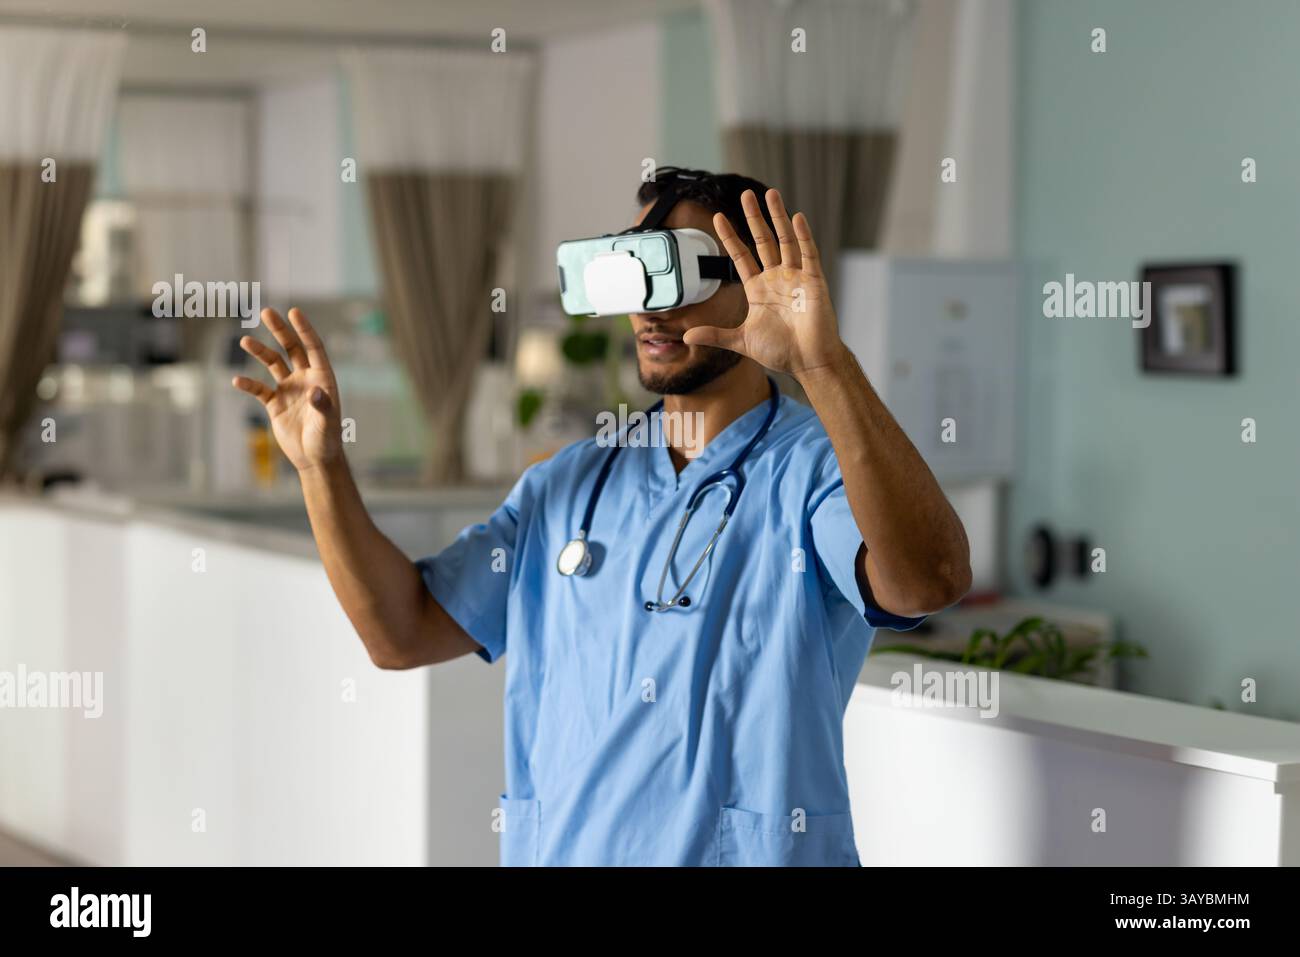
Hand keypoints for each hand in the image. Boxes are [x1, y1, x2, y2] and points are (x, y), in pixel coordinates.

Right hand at [232, 307, 342, 472]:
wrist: (314, 459)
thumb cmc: (326, 441)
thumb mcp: (327, 425)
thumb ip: (323, 407)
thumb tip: (315, 391)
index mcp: (322, 378)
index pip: (313, 348)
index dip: (304, 330)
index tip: (294, 311)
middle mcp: (306, 379)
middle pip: (292, 348)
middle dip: (280, 330)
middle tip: (267, 311)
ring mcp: (290, 389)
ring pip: (273, 363)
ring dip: (260, 352)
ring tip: (244, 341)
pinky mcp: (275, 403)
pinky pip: (259, 389)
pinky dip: (248, 383)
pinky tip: (237, 380)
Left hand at [682, 188, 849, 380]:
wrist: (809, 362)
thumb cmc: (781, 352)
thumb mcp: (742, 341)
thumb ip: (715, 335)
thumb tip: (686, 336)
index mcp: (759, 289)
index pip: (741, 256)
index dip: (730, 237)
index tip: (718, 218)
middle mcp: (776, 278)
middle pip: (763, 241)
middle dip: (754, 218)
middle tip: (746, 195)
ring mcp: (795, 277)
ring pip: (785, 240)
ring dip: (778, 217)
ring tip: (770, 194)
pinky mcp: (814, 281)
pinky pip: (808, 254)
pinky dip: (803, 236)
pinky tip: (796, 218)